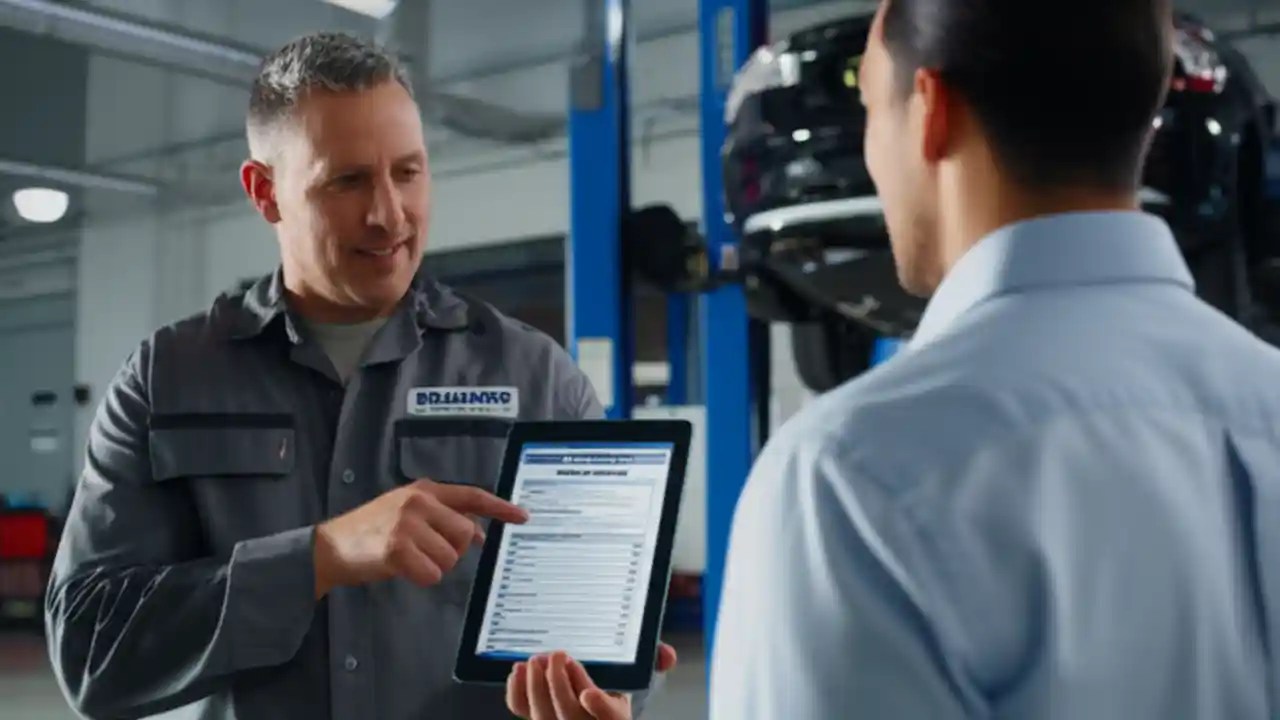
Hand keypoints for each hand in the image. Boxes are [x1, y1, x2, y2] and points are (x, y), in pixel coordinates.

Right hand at [312, 478, 527, 597]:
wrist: (330, 546)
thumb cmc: (371, 531)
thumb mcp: (408, 513)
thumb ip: (442, 518)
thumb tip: (478, 535)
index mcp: (424, 490)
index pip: (471, 496)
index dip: (499, 507)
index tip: (523, 516)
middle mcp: (419, 502)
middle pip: (464, 536)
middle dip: (451, 551)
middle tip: (424, 551)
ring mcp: (408, 523)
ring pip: (449, 558)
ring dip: (432, 566)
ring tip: (407, 558)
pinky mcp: (398, 548)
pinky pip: (431, 574)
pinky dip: (419, 578)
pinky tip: (400, 568)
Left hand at [506, 643, 677, 719]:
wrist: (589, 706)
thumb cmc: (611, 689)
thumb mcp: (637, 676)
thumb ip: (652, 660)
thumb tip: (667, 654)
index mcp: (617, 718)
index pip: (611, 719)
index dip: (600, 708)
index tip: (589, 692)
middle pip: (570, 715)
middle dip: (559, 684)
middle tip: (557, 655)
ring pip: (543, 717)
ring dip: (536, 687)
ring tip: (535, 660)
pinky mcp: (540, 719)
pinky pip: (523, 712)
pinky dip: (517, 693)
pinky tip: (518, 672)